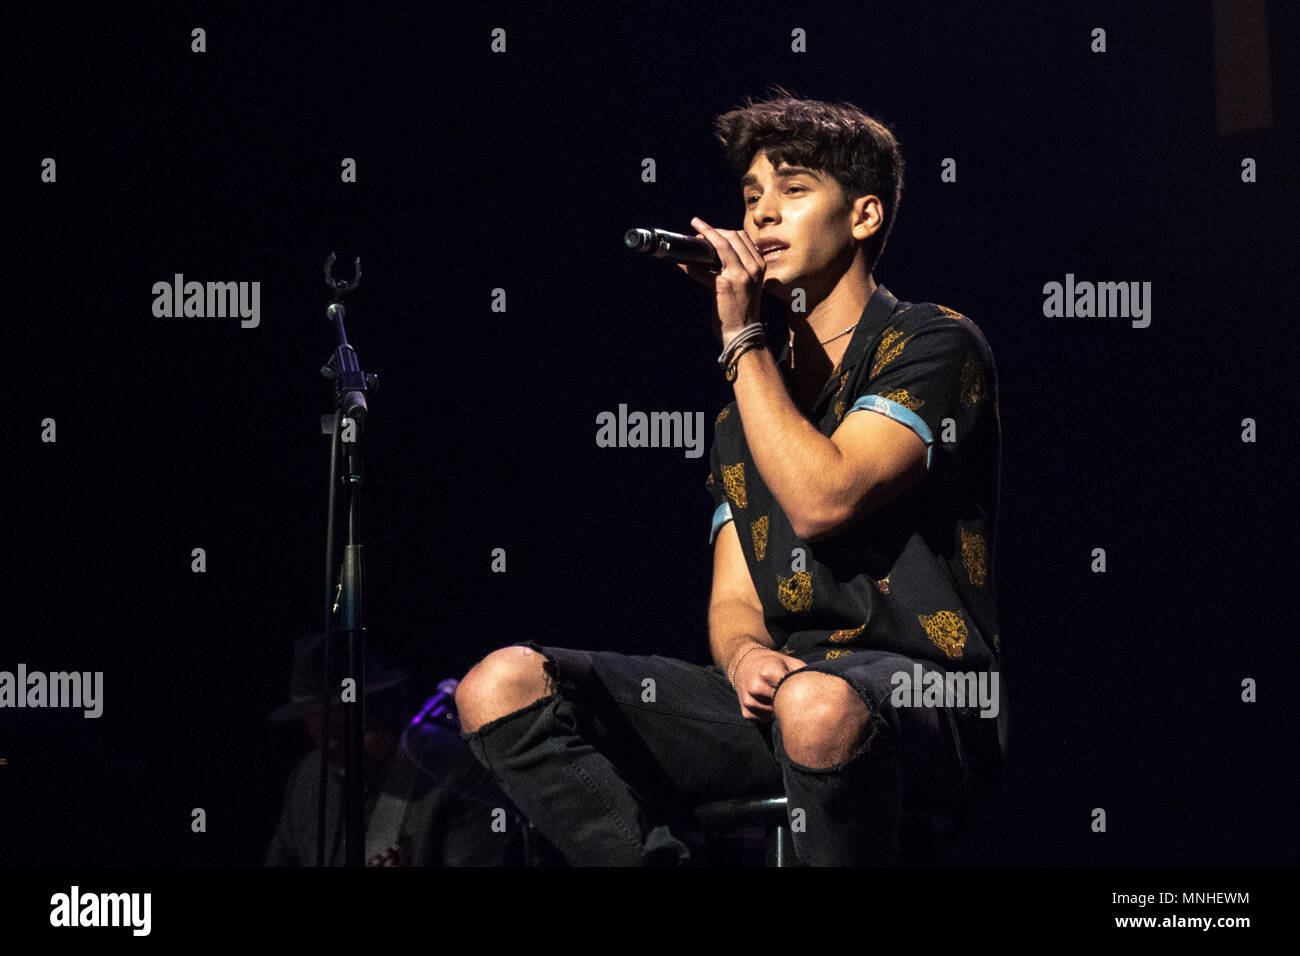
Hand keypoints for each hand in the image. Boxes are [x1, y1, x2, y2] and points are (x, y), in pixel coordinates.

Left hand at [676, 216, 764, 344]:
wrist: (743, 333)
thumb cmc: (742, 310)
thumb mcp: (749, 284)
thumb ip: (737, 267)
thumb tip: (712, 255)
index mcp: (760, 265)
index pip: (742, 237)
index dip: (723, 230)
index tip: (710, 230)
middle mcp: (753, 267)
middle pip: (731, 236)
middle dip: (712, 231)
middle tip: (697, 233)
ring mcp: (739, 275)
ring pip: (720, 244)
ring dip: (702, 237)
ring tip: (691, 240)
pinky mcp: (723, 284)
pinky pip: (702, 268)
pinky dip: (690, 265)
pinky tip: (682, 263)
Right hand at [731, 646, 804, 721]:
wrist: (745, 664)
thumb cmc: (772, 663)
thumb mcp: (789, 662)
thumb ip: (803, 674)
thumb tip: (823, 689)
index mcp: (768, 672)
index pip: (789, 692)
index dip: (799, 694)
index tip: (802, 693)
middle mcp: (755, 687)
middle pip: (782, 705)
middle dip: (790, 704)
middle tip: (794, 699)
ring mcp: (749, 701)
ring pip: (774, 716)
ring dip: (780, 712)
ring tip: (780, 700)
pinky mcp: (746, 713)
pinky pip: (765, 721)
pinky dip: (770, 716)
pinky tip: (771, 705)